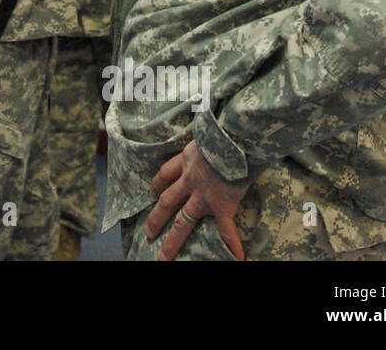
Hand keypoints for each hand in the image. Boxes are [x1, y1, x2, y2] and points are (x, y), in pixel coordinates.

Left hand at [145, 140, 247, 260]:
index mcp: (186, 159)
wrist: (232, 138)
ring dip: (173, 239)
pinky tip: (236, 259)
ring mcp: (203, 196)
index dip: (158, 183)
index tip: (153, 191)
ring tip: (164, 256)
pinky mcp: (221, 206)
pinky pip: (225, 230)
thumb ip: (208, 135)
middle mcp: (189, 180)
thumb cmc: (223, 129)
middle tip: (148, 234)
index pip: (166, 173)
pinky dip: (231, 245)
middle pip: (167, 202)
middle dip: (156, 219)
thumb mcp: (207, 129)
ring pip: (182, 221)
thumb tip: (219, 127)